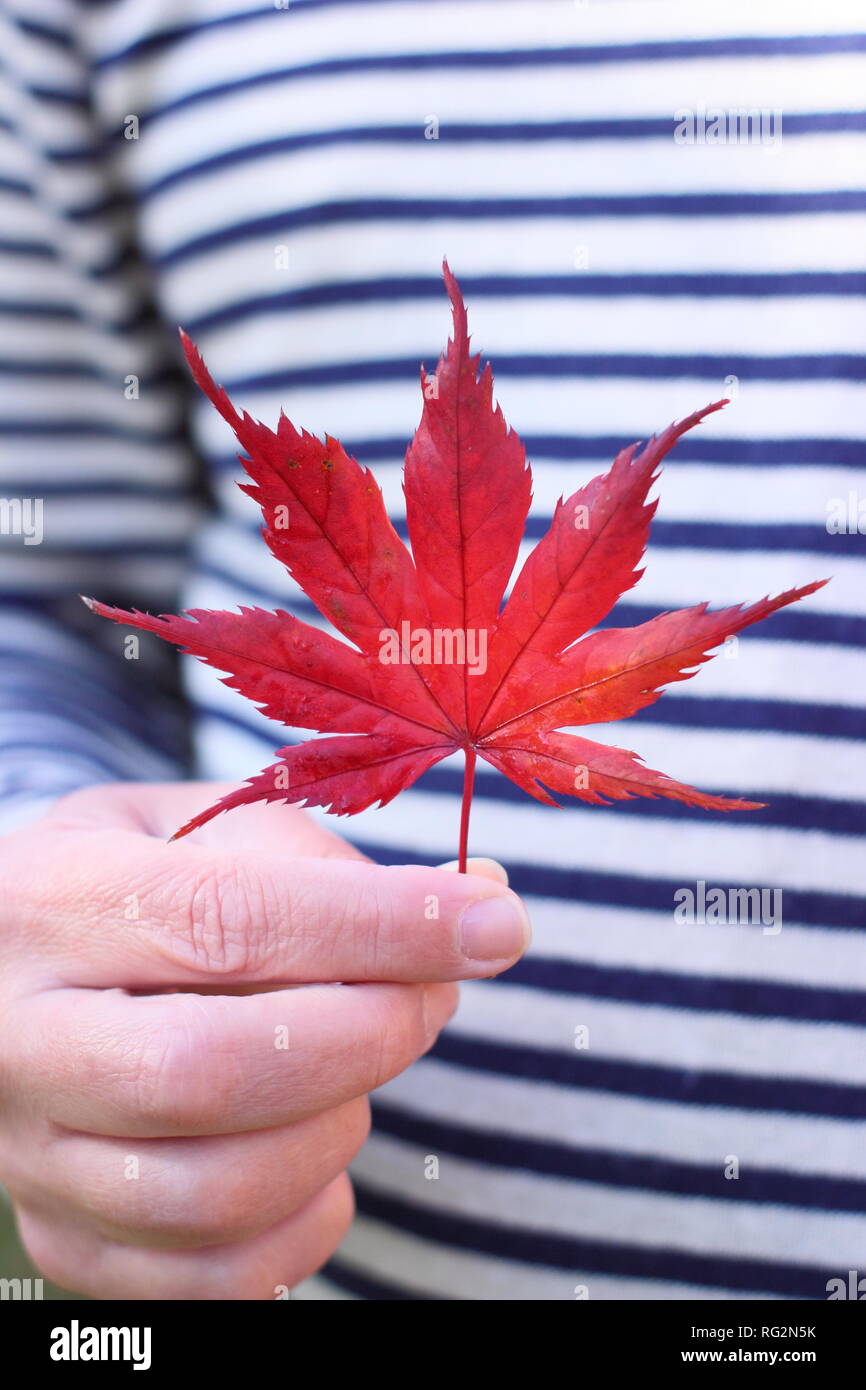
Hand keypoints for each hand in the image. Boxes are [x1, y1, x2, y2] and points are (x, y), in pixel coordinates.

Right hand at [0, 781, 529, 1298]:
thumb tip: (483, 917)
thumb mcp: (206, 825)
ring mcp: (31, 1155)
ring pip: (214, 1192)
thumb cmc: (140, 877)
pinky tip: (319, 1149)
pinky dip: (306, 1221)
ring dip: (336, 1128)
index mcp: (53, 901)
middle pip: (212, 1073)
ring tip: (355, 1067)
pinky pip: (212, 1277)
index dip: (380, 928)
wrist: (17, 964)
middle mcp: (21, 1038)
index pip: (229, 922)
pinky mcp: (65, 1238)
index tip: (494, 924)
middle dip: (366, 1037)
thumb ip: (327, 863)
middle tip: (432, 999)